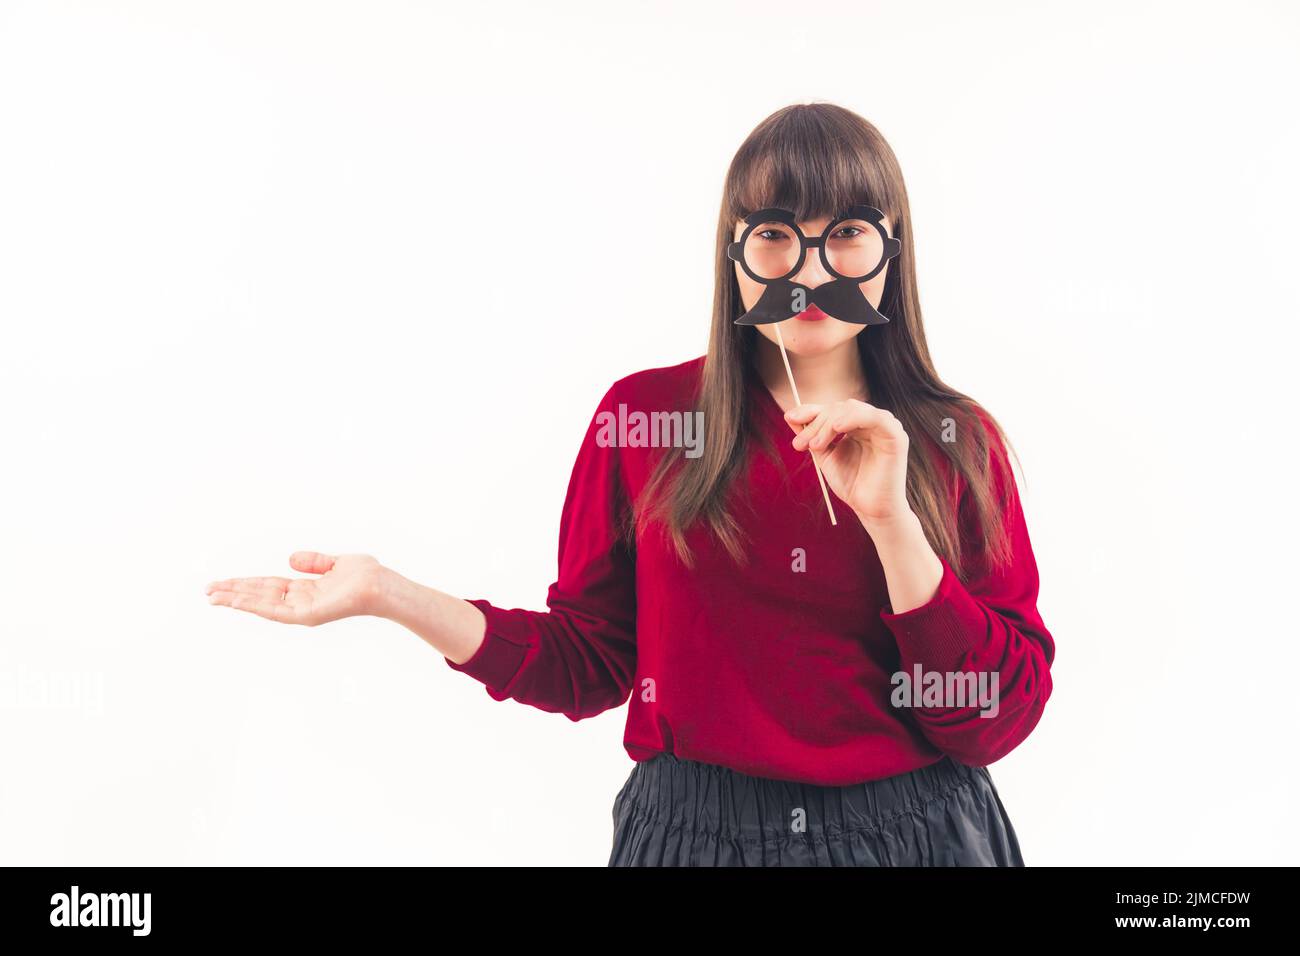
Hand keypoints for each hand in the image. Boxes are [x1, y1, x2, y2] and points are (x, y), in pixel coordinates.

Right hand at [205, 551, 385, 625]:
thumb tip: (290, 559)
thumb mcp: (336, 563)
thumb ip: (314, 561)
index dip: (245, 584)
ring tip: (211, 596)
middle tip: (206, 591)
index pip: (267, 587)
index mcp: (305, 590)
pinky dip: (254, 604)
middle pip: (259, 596)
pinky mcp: (306, 615)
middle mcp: (300, 602)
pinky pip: (275, 610)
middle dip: (233, 593)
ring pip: (261, 604)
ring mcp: (301, 610)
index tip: (222, 583)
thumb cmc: (366, 576)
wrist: (382, 586)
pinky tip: (236, 600)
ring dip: (236, 600)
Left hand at [785, 400, 911, 524]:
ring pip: (852, 409)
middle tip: (800, 444)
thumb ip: (811, 436)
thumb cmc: (851, 484)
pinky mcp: (896, 435)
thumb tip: (789, 416)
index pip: (831, 409)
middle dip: (816, 423)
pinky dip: (853, 418)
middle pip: (838, 408)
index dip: (810, 410)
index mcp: (856, 424)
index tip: (789, 418)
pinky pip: (875, 417)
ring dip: (828, 424)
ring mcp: (884, 426)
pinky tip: (837, 427)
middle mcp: (870, 421)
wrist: (870, 509)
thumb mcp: (824, 456)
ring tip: (815, 445)